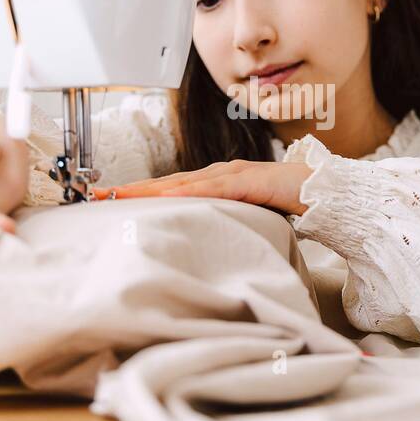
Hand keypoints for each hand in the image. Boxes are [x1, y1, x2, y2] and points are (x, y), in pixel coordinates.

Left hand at [91, 160, 313, 216]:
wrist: (324, 191)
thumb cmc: (287, 203)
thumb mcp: (245, 219)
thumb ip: (223, 226)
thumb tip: (198, 247)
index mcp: (216, 183)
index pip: (170, 189)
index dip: (138, 194)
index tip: (107, 200)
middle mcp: (219, 174)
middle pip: (167, 183)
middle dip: (131, 189)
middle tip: (96, 195)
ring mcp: (233, 174)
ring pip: (183, 182)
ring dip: (150, 189)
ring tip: (120, 195)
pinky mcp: (249, 180)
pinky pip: (213, 188)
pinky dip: (188, 193)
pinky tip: (167, 197)